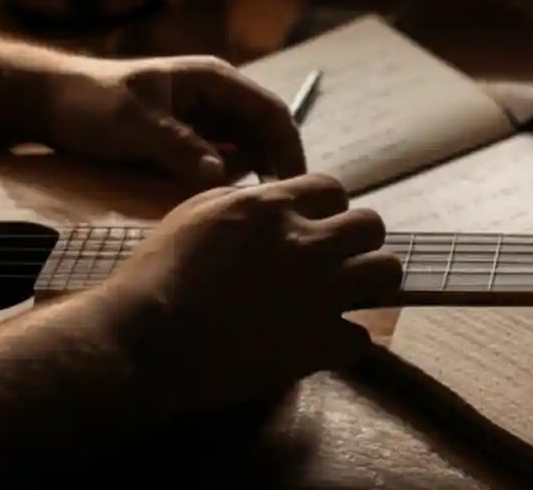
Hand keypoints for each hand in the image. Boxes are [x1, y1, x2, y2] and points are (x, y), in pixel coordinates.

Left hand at [44, 55, 304, 188]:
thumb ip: (176, 145)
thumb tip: (218, 174)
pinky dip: (229, 185)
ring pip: (248, 153)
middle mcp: (218, 100)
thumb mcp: (132, 123)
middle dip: (278, 169)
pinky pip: (222, 165)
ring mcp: (205, 122)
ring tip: (255, 215)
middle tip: (282, 213)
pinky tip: (225, 209)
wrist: (48, 101)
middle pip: (267, 135)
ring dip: (255, 180)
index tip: (295, 188)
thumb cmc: (90, 102)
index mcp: (216, 81)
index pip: (272, 113)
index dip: (290, 149)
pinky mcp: (190, 142)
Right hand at [96, 174, 400, 414]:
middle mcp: (307, 243)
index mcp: (274, 206)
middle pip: (371, 225)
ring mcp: (319, 293)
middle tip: (338, 258)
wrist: (146, 338)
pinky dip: (344, 341)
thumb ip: (246, 201)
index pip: (333, 188)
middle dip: (358, 239)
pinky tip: (324, 343)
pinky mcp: (319, 343)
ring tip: (349, 295)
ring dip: (369, 282)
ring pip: (386, 272)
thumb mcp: (197, 212)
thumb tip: (275, 203)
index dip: (327, 208)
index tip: (315, 225)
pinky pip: (361, 337)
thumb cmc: (159, 271)